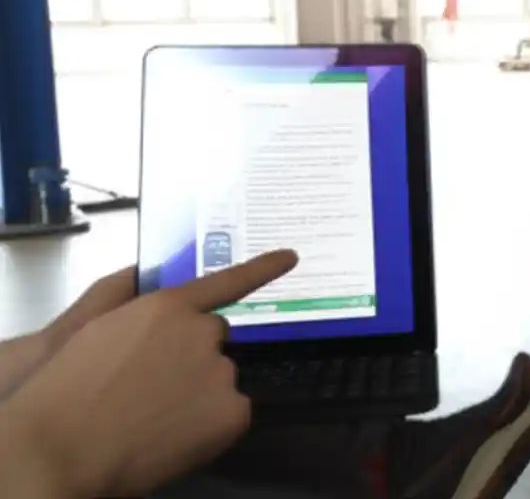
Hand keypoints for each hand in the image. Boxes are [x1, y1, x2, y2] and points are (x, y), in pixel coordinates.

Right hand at [0, 249, 297, 497]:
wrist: (63, 447)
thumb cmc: (67, 390)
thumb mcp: (99, 330)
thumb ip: (141, 315)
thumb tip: (164, 314)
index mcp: (168, 308)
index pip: (226, 282)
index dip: (262, 269)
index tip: (291, 257)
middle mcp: (204, 333)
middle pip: (215, 339)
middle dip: (194, 356)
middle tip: (154, 387)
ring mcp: (223, 372)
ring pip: (220, 379)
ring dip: (199, 393)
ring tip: (152, 418)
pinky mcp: (234, 412)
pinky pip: (230, 414)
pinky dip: (211, 427)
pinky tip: (176, 438)